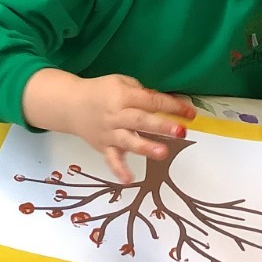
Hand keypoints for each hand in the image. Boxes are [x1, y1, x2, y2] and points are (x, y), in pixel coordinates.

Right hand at [63, 74, 195, 181]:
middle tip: (180, 132)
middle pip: (140, 120)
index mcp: (122, 96)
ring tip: (163, 154)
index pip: (150, 101)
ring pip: (128, 141)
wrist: (70, 104)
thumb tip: (164, 104)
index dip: (172, 106)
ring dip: (146, 147)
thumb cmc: (101, 92)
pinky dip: (119, 170)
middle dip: (161, 126)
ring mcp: (109, 133)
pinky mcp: (103, 147)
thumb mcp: (120, 82)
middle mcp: (115, 115)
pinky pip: (111, 159)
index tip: (190, 113)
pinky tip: (129, 179)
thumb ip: (141, 93)